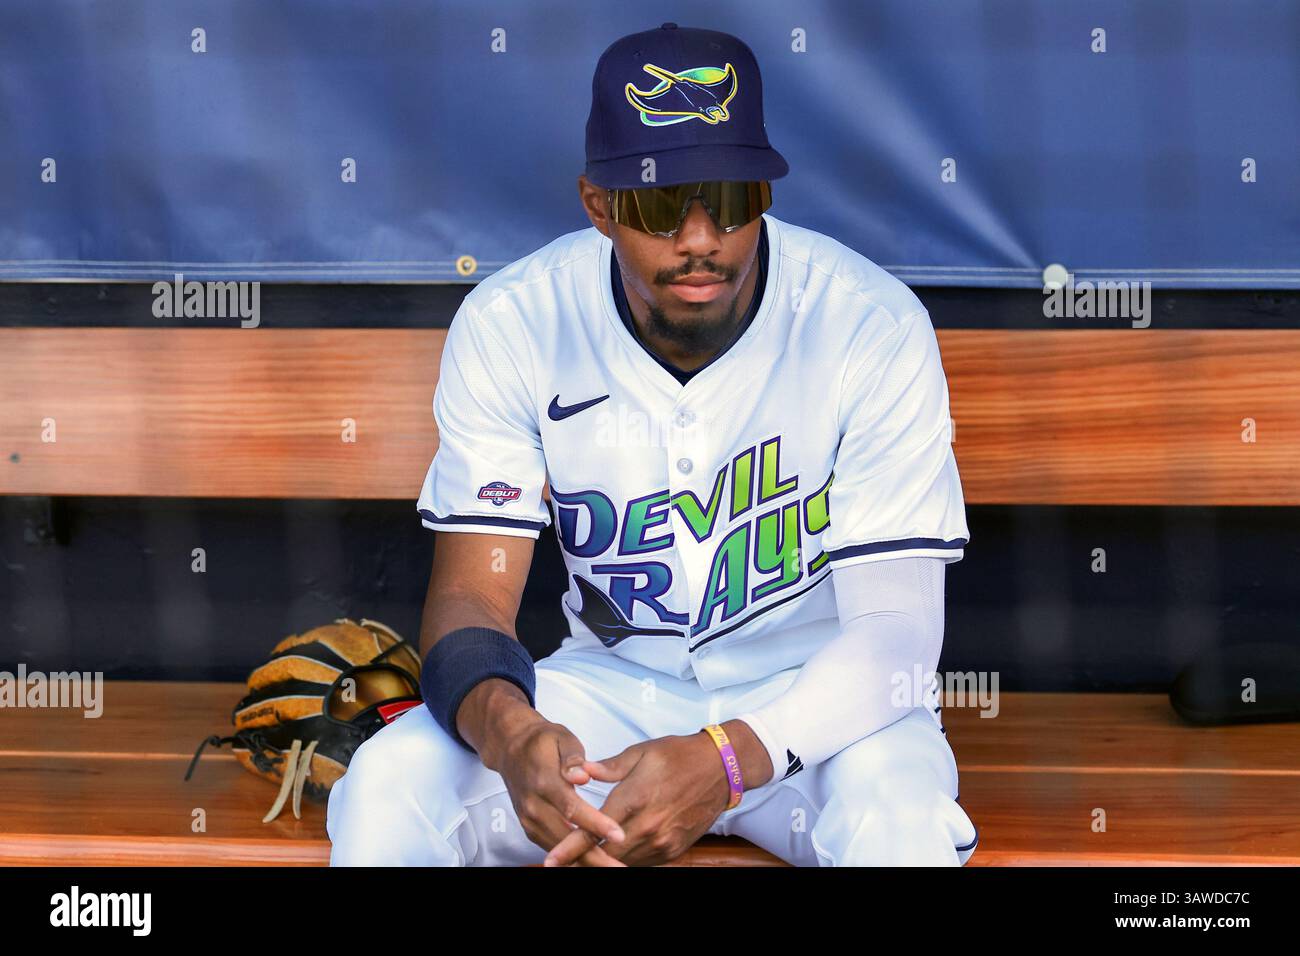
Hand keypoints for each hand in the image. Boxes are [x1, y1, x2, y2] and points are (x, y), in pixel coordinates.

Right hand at [461, 680, 625, 865]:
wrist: (511, 749)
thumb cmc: (543, 741)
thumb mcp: (561, 738)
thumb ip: (573, 757)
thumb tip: (583, 775)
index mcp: (544, 781)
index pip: (573, 808)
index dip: (597, 824)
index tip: (619, 835)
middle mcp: (533, 805)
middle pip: (565, 837)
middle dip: (594, 855)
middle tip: (621, 866)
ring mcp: (529, 819)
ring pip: (558, 848)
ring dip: (585, 861)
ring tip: (613, 867)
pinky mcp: (529, 828)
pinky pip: (552, 847)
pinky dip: (572, 859)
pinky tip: (594, 862)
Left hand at [543, 731, 732, 866]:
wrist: (722, 769)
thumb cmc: (678, 756)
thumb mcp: (641, 752)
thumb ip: (608, 767)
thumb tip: (577, 771)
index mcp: (634, 799)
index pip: (594, 831)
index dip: (570, 848)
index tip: (551, 859)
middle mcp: (647, 826)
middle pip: (606, 855)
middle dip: (583, 860)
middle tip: (561, 862)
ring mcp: (662, 841)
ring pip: (624, 862)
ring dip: (605, 862)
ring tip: (585, 859)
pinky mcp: (674, 849)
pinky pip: (643, 862)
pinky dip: (627, 859)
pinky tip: (617, 853)